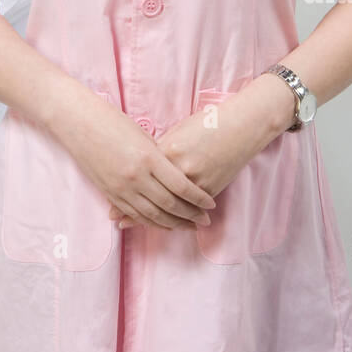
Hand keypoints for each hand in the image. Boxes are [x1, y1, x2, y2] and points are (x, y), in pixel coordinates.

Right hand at [61, 94, 216, 230]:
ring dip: (174, 224)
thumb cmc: (112, 121)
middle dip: (191, 215)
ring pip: (153, 214)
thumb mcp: (142, 136)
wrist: (78, 123)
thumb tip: (175, 174)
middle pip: (170, 204)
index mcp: (148, 158)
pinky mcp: (110, 194)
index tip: (210, 204)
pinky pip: (135, 214)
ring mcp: (121, 188)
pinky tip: (163, 224)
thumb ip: (158, 158)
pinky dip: (151, 222)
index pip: (181, 186)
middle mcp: (136, 177)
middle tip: (205, 221)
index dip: (198, 198)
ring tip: (189, 227)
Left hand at [107, 98, 257, 227]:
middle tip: (120, 223)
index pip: (138, 178)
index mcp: (160, 151)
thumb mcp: (177, 133)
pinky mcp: (208, 187)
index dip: (125, 195)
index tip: (112, 209)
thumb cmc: (206, 124)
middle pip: (151, 197)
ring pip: (170, 207)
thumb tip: (143, 168)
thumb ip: (158, 151)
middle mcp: (173, 168)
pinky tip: (172, 224)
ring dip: (158, 220)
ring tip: (140, 227)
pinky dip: (180, 217)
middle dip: (134, 213)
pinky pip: (189, 208)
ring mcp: (191, 180)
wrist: (239, 126)